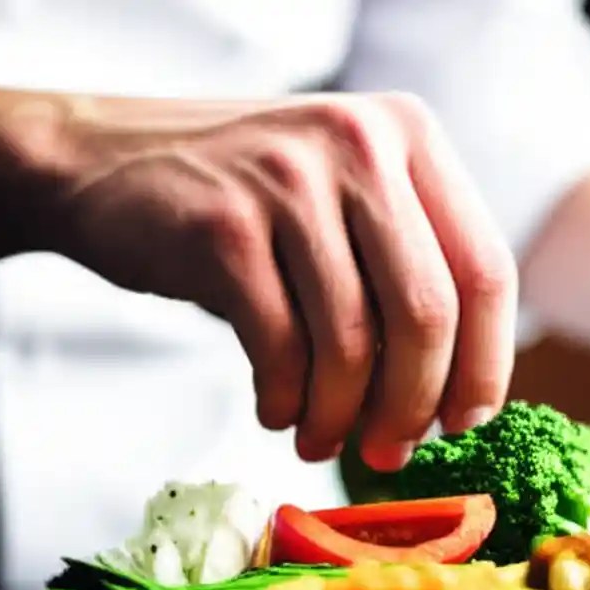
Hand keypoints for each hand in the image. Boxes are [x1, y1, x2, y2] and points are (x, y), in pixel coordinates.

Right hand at [3, 94, 517, 469]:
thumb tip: (462, 403)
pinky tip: (279, 411)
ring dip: (341, 416)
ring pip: (353, 341)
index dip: (486, 364)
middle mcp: (362, 144)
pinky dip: (287, 401)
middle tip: (391, 452)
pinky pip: (281, 348)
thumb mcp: (349, 200)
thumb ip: (411, 270)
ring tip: (322, 440)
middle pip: (429, 313)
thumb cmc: (252, 204)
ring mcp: (290, 179)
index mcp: (413, 136)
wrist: (102, 161)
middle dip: (414, 404)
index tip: (466, 425)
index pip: (487, 270)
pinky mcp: (222, 226)